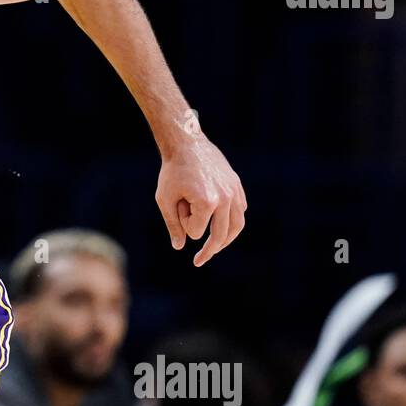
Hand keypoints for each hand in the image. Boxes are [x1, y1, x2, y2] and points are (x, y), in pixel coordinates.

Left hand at [155, 133, 246, 266]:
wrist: (186, 144)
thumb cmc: (172, 172)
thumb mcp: (165, 199)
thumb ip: (173, 225)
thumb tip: (180, 247)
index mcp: (207, 202)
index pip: (197, 232)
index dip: (184, 223)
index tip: (178, 206)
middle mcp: (225, 198)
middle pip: (222, 235)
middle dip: (209, 250)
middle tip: (199, 261)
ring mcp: (234, 191)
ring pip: (238, 225)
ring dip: (226, 240)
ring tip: (215, 248)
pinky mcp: (237, 185)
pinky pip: (240, 210)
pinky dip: (233, 221)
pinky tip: (224, 226)